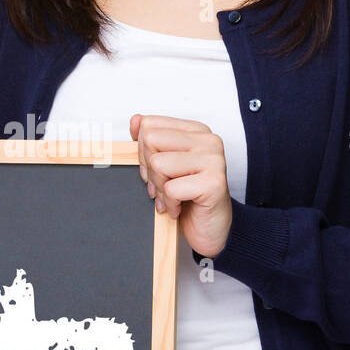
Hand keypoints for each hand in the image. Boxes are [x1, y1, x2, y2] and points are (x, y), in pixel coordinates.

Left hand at [130, 113, 232, 258]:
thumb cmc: (189, 198)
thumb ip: (149, 141)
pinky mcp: (214, 182)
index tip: (156, 170)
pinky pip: (172, 188)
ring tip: (172, 197)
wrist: (211, 229)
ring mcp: (214, 160)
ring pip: (158, 164)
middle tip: (163, 186)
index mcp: (196, 131)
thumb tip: (135, 120)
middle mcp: (208, 141)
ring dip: (160, 189)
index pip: (150, 125)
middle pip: (151, 140)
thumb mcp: (163, 166)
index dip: (143, 152)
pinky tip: (180, 207)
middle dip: (149, 170)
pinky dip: (170, 204)